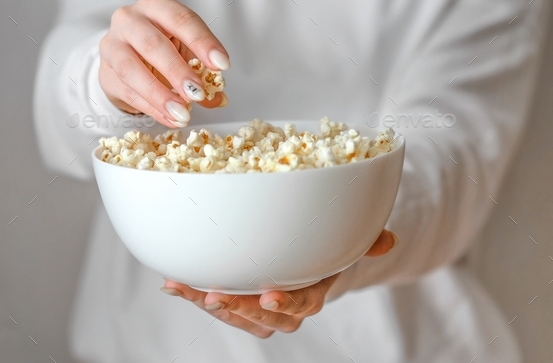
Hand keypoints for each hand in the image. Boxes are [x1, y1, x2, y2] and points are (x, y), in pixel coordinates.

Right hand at [99, 0, 229, 127]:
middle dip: (178, 71)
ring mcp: (112, 45)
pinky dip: (151, 108)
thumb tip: (218, 97)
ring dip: (160, 94)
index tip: (221, 65)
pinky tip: (169, 119)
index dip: (203, 43)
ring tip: (182, 114)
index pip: (181, 20)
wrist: (125, 57)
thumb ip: (203, 71)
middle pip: (153, 44)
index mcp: (156, 6)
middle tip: (198, 93)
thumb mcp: (185, 51)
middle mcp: (130, 20)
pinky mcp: (105, 73)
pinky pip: (127, 92)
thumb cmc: (161, 48)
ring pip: (131, 69)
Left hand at [161, 229, 398, 337]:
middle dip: (237, 309)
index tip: (270, 298)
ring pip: (234, 313)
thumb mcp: (348, 244)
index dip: (287, 305)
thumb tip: (388, 239)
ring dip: (205, 301)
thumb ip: (366, 242)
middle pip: (262, 318)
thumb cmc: (327, 250)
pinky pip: (212, 298)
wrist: (309, 262)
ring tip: (184, 288)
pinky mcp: (235, 297)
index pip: (302, 305)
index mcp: (313, 292)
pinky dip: (190, 291)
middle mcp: (285, 307)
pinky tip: (171, 281)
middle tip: (214, 297)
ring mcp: (258, 306)